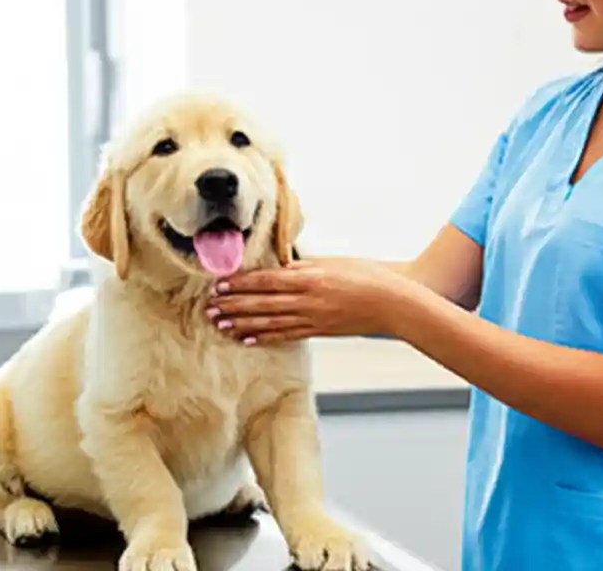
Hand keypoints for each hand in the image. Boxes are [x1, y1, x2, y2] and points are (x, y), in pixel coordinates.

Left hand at [206, 258, 408, 343]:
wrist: (394, 302)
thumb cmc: (368, 275)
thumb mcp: (334, 261)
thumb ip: (305, 265)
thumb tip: (281, 264)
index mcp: (311, 277)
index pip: (266, 280)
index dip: (240, 284)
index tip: (219, 285)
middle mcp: (308, 299)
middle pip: (262, 303)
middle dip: (233, 305)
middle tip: (208, 308)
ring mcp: (313, 318)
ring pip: (270, 322)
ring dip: (242, 324)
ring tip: (219, 325)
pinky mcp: (319, 331)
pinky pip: (286, 335)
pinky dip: (265, 338)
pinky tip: (247, 339)